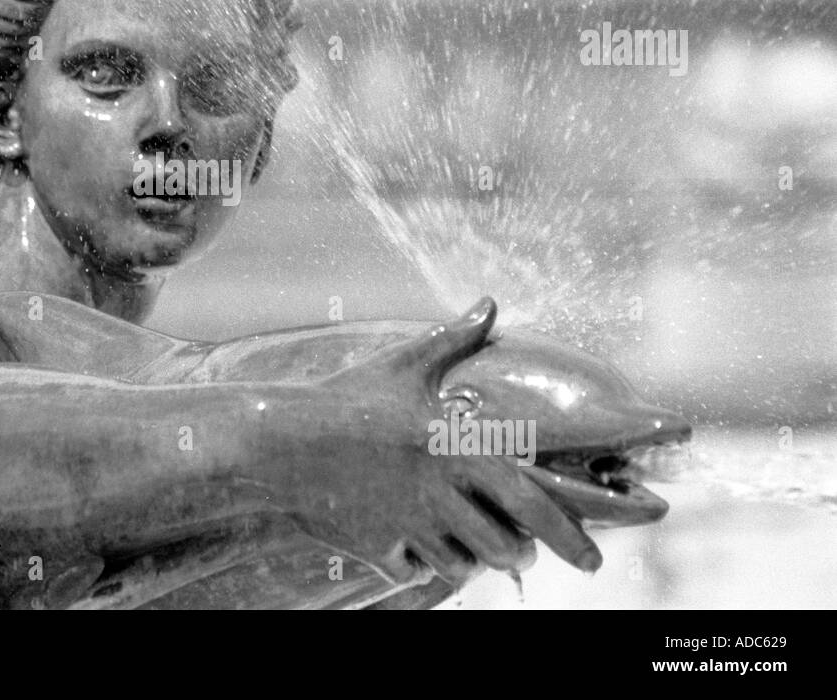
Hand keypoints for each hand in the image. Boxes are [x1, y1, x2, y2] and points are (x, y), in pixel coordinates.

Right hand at [313, 298, 601, 586]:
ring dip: (470, 561)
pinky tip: (407, 543)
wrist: (280, 439)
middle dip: (520, 555)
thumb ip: (454, 340)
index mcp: (456, 446)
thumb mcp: (403, 365)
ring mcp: (408, 521)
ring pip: (464, 566)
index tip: (594, 560)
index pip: (533, 501)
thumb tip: (489, 302)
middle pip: (505, 547)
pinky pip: (413, 571)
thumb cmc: (346, 398)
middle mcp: (440, 489)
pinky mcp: (376, 546)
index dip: (571, 535)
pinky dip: (416, 564)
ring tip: (467, 546)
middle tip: (520, 553)